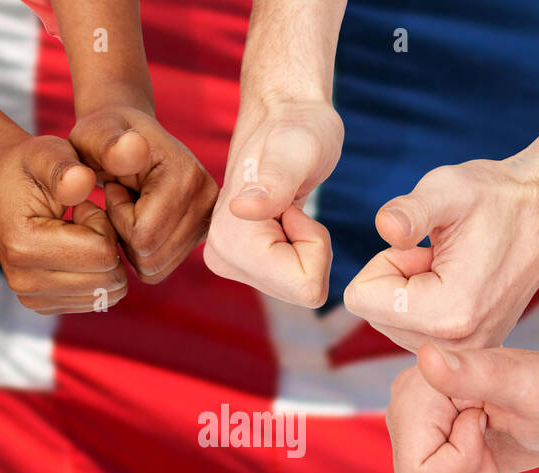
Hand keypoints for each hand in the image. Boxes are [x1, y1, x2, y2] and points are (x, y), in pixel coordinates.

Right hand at [0, 132, 126, 313]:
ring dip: (103, 260)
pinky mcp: (43, 306)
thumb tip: (82, 182)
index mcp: (24, 247)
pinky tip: (75, 251)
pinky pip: (97, 299)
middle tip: (82, 219)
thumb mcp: (47, 154)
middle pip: (107, 278)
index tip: (83, 205)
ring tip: (78, 234)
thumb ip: (66, 168)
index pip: (102, 253)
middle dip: (107, 245)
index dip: (104, 224)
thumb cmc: (30, 167)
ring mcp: (33, 299)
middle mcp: (24, 283)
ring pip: (107, 292)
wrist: (2, 186)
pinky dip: (95, 274)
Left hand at [70, 106, 217, 282]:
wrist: (129, 136)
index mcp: (187, 178)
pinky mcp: (203, 234)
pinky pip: (160, 268)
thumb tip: (133, 148)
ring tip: (131, 205)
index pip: (142, 238)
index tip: (114, 186)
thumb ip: (106, 142)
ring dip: (131, 242)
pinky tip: (141, 219)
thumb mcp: (94, 134)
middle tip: (122, 197)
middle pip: (151, 258)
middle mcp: (209, 202)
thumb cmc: (104, 136)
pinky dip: (142, 250)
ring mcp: (210, 220)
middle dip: (123, 234)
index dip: (116, 218)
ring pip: (155, 268)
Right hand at [204, 98, 342, 306]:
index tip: (295, 206)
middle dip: (311, 248)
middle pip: (300, 291)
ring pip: (299, 287)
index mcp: (230, 243)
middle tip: (294, 205)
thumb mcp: (298, 150)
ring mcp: (230, 262)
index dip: (317, 245)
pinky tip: (284, 216)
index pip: (305, 287)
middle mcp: (221, 259)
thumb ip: (275, 181)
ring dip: (306, 246)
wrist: (285, 115)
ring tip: (288, 207)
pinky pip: (295, 279)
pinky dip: (301, 247)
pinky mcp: (242, 262)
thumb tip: (242, 210)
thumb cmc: (300, 128)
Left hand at [344, 154, 538, 350]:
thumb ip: (411, 210)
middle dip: (395, 279)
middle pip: (373, 314)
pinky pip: (414, 330)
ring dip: (409, 290)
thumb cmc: (497, 195)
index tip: (424, 247)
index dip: (385, 261)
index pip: (360, 299)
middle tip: (441, 255)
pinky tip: (459, 281)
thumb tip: (385, 226)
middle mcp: (458, 346)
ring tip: (453, 266)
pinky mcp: (470, 350)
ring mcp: (467, 352)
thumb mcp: (448, 189)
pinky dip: (424, 303)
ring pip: (391, 323)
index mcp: (448, 314)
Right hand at [388, 341, 538, 472]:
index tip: (489, 424)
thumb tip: (427, 357)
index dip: (464, 466)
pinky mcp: (427, 465)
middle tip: (494, 444)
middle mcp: (404, 417)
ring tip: (490, 456)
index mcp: (414, 393)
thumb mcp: (527, 383)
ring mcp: (413, 444)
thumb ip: (474, 371)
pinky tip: (483, 472)